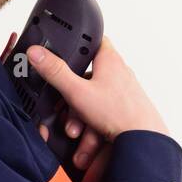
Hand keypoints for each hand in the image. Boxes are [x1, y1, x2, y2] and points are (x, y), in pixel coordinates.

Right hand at [26, 36, 168, 139]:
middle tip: (65, 112)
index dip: (78, 43)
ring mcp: (123, 91)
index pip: (93, 40)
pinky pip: (103, 114)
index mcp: (110, 60)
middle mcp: (119, 73)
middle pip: (87, 78)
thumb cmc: (119, 114)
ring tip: (76, 134)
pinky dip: (94, 127)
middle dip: (72, 100)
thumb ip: (56, 72)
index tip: (65, 51)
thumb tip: (37, 53)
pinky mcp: (125, 108)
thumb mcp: (77, 92)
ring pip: (94, 101)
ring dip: (81, 120)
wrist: (144, 141)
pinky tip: (89, 142)